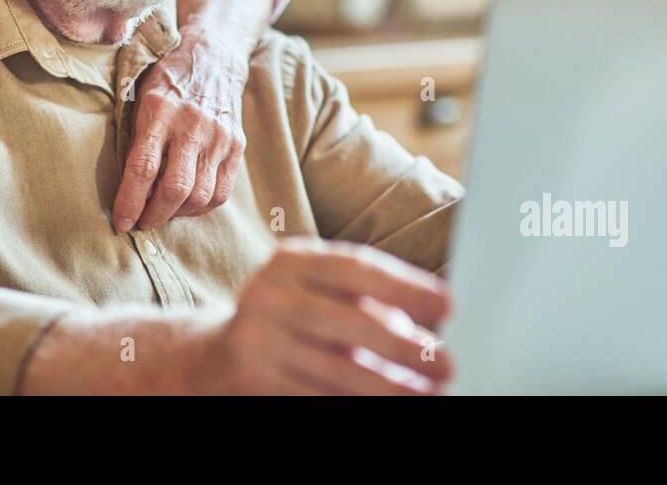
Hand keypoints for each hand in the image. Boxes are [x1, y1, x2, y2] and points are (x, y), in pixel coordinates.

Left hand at [113, 22, 248, 231]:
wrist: (213, 56)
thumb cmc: (167, 79)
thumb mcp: (141, 98)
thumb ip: (136, 139)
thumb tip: (128, 189)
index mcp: (160, 110)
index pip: (143, 167)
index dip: (129, 201)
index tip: (120, 223)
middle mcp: (192, 124)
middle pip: (175, 188)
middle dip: (154, 216)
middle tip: (141, 223)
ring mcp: (218, 136)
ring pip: (200, 196)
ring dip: (177, 214)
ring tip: (162, 212)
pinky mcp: (236, 145)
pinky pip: (220, 192)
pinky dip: (201, 206)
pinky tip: (187, 203)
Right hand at [207, 239, 453, 394]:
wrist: (218, 356)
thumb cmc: (292, 318)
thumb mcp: (317, 290)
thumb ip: (366, 298)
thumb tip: (433, 323)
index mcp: (293, 261)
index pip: (357, 268)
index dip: (406, 286)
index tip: (448, 306)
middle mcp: (272, 293)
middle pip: (349, 320)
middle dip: (404, 346)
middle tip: (446, 363)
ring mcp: (260, 339)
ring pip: (337, 369)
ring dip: (389, 386)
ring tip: (427, 394)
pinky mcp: (256, 379)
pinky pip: (318, 396)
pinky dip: (357, 404)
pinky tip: (387, 405)